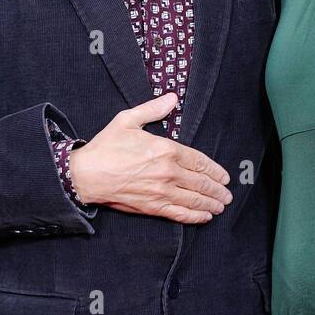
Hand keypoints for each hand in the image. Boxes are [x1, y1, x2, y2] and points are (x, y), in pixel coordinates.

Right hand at [69, 93, 232, 223]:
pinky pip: (180, 214)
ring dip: (211, 203)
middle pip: (201, 183)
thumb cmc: (106, 146)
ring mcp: (161, 192)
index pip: (199, 161)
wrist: (87, 174)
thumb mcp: (128, 119)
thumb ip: (153, 109)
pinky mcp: (152, 207)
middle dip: (217, 189)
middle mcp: (168, 172)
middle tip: (227, 193)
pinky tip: (204, 216)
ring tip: (221, 205)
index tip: (224, 175)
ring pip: (194, 200)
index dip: (215, 170)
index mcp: (166, 149)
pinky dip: (195, 216)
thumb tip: (172, 98)